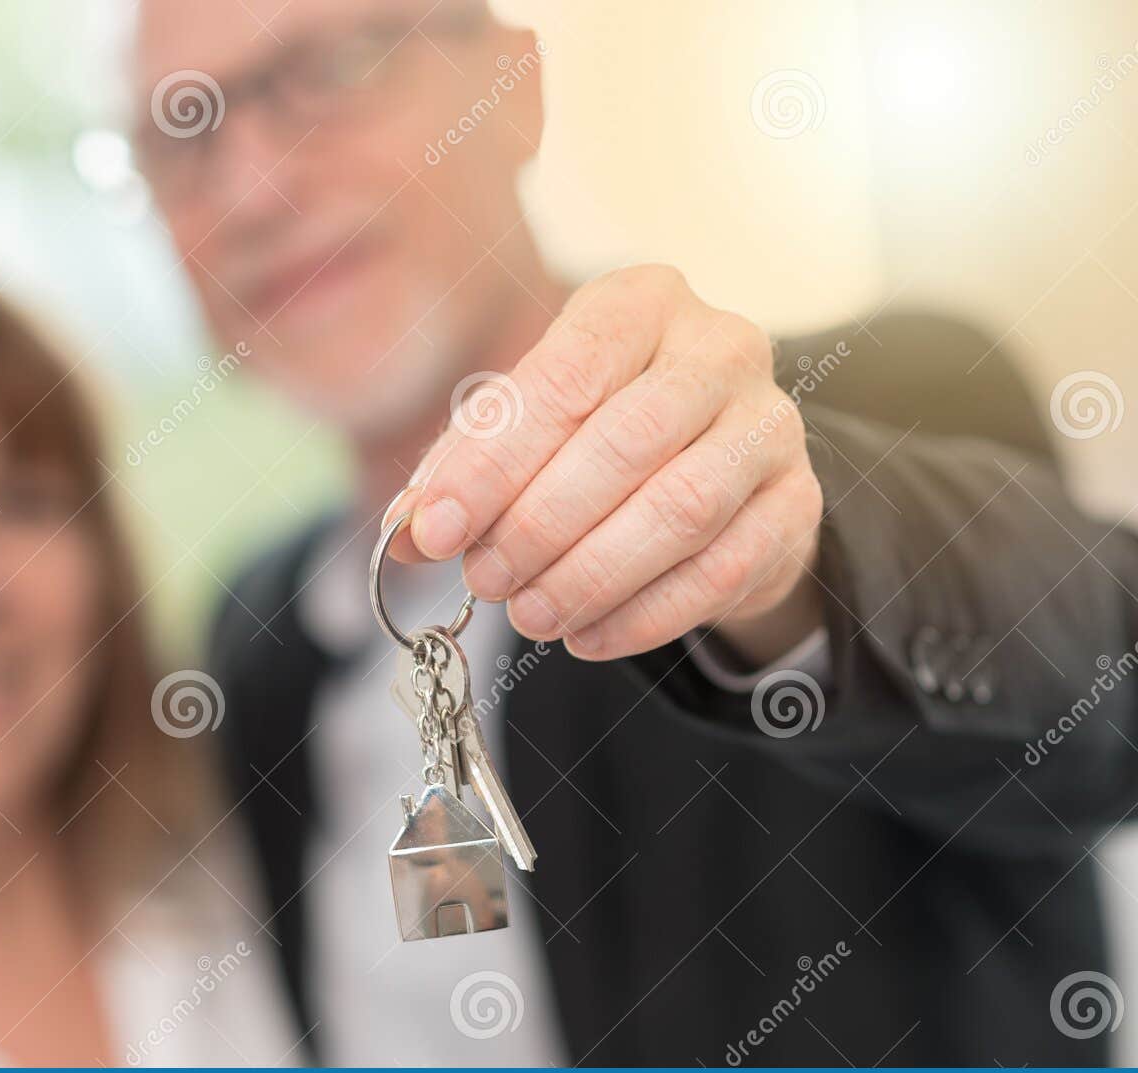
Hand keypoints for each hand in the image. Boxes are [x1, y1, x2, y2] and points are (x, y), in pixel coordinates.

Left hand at [388, 265, 824, 664]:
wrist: (713, 466)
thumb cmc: (595, 434)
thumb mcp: (524, 430)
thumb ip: (466, 470)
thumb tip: (409, 531)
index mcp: (640, 303)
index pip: (562, 378)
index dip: (491, 464)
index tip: (435, 531)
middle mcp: (720, 346)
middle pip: (625, 442)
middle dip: (540, 525)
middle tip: (486, 580)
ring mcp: (770, 424)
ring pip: (680, 508)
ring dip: (591, 574)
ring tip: (531, 615)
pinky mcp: (796, 502)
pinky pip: (722, 568)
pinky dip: (645, 614)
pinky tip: (588, 637)